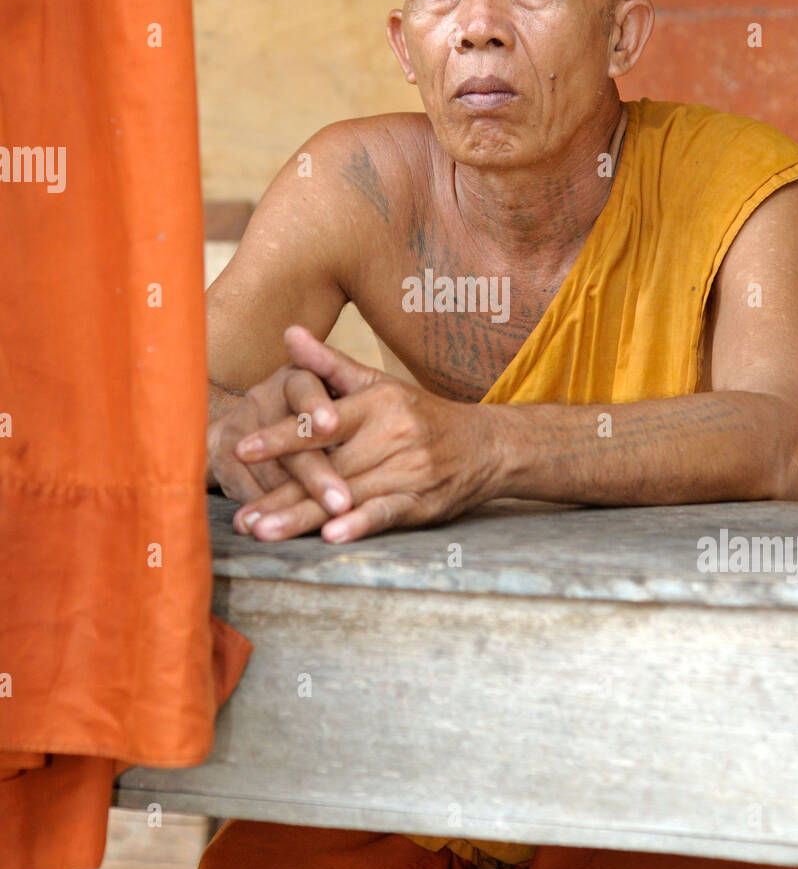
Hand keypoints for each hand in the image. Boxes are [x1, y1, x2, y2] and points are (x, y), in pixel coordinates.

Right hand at [208, 361, 354, 516]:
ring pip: (271, 471)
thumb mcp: (329, 386)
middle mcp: (263, 399)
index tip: (330, 424)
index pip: (304, 389)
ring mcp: (238, 430)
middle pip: (290, 442)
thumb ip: (342, 375)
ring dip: (295, 502)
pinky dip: (269, 510)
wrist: (241, 425)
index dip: (315, 407)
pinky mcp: (222, 461)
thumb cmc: (306, 406)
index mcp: (294, 379)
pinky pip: (248, 489)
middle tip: (341, 501)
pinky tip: (285, 531)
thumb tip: (353, 360)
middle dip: (316, 474)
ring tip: (323, 526)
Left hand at [232, 325, 502, 541]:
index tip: (241, 449)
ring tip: (264, 532)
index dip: (280, 437)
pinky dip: (360, 524)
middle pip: (327, 466)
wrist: (486, 444)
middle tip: (240, 517)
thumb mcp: (377, 383)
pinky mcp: (423, 501)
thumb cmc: (418, 413)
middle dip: (281, 493)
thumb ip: (330, 364)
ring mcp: (409, 470)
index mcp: (376, 404)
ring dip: (303, 518)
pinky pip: (387, 512)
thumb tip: (289, 332)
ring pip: (348, 495)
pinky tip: (331, 536)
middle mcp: (392, 435)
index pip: (320, 422)